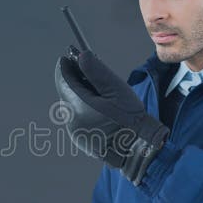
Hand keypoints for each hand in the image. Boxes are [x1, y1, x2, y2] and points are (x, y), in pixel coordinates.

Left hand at [54, 46, 169, 185]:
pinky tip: (100, 108)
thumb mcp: (116, 90)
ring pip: (71, 105)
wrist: (139, 149)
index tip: (71, 54)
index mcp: (78, 107)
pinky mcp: (80, 140)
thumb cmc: (130, 118)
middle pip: (67, 92)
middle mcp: (71, 121)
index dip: (67, 65)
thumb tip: (81, 56)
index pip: (63, 80)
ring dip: (80, 95)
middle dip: (76, 79)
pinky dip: (83, 108)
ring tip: (100, 92)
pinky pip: (77, 118)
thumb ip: (96, 71)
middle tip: (91, 71)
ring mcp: (74, 132)